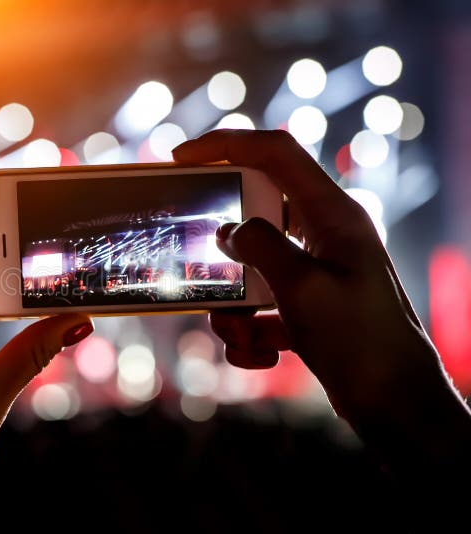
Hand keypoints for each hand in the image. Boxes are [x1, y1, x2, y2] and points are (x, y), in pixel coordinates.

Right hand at [173, 130, 470, 473]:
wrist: (395, 404)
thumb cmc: (360, 341)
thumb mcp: (301, 287)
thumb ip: (259, 246)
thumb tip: (227, 231)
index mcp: (331, 215)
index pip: (275, 154)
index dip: (226, 145)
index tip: (182, 156)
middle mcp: (323, 235)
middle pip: (252, 218)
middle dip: (221, 253)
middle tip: (198, 270)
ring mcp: (315, 271)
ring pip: (249, 268)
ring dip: (232, 305)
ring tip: (241, 336)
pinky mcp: (307, 305)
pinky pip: (259, 305)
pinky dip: (249, 331)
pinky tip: (261, 355)